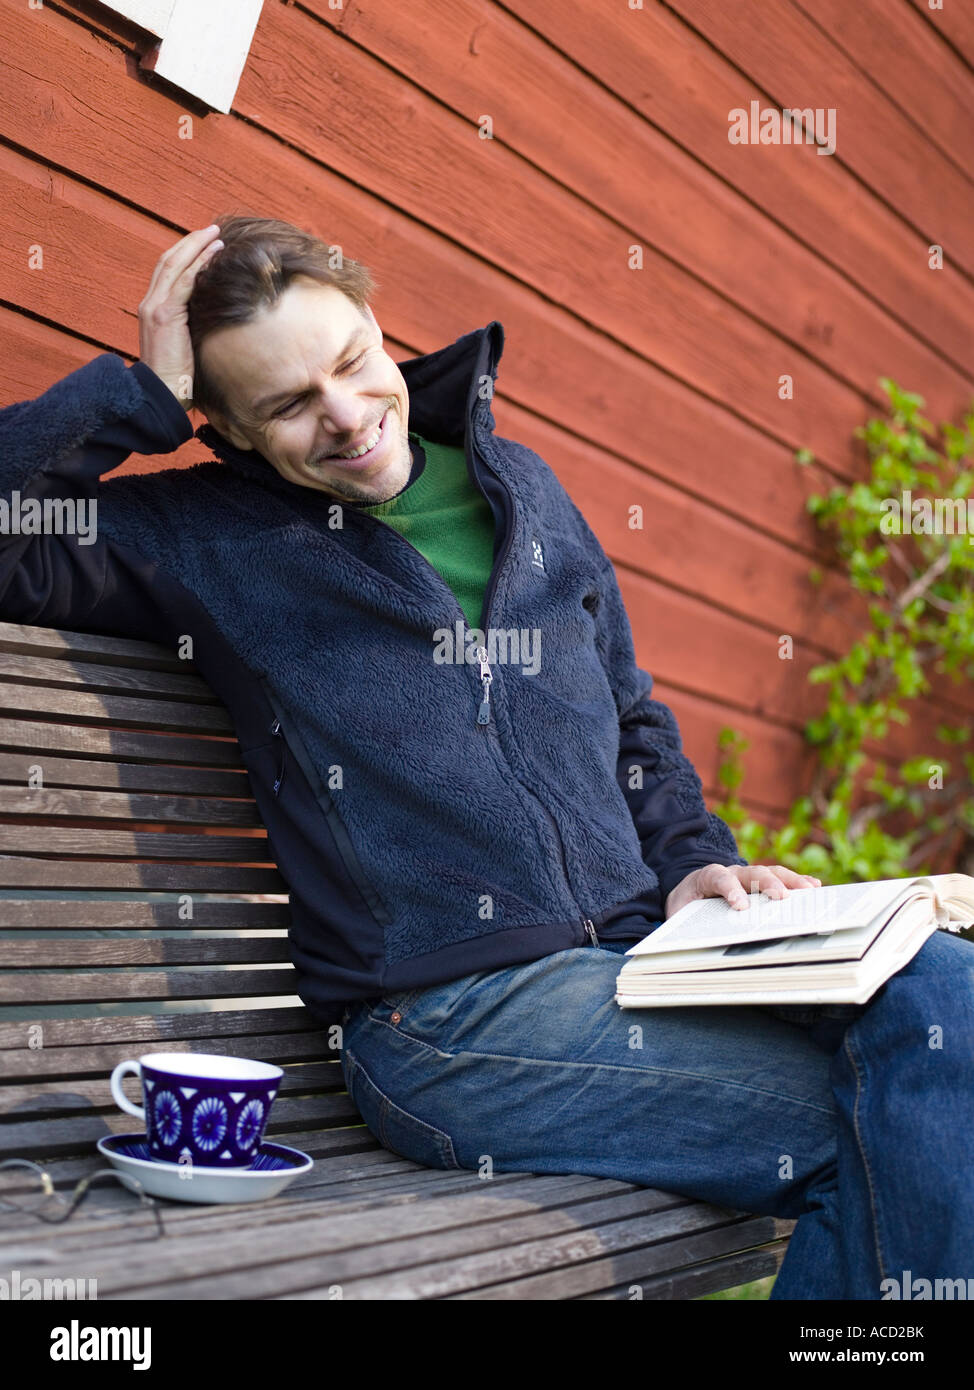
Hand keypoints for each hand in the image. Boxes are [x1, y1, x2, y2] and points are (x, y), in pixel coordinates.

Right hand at [138, 224, 223, 410]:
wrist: (159, 394)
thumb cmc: (174, 378)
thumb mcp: (180, 346)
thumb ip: (187, 327)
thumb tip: (208, 318)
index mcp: (152, 309)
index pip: (167, 272)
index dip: (185, 254)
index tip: (204, 244)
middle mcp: (149, 303)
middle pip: (168, 260)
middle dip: (191, 242)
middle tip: (212, 230)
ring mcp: (155, 307)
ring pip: (175, 264)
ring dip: (197, 246)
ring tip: (216, 235)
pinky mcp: (165, 314)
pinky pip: (183, 281)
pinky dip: (199, 263)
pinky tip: (214, 254)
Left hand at [664, 863, 822, 917]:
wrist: (688, 891)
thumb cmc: (686, 906)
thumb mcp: (680, 915)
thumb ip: (687, 925)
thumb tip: (694, 948)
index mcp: (707, 878)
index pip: (719, 878)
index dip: (730, 889)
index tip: (741, 906)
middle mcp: (730, 872)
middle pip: (750, 872)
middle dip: (767, 883)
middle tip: (781, 897)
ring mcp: (747, 874)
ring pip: (770, 872)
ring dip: (790, 881)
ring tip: (810, 890)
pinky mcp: (760, 881)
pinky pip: (780, 878)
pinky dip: (796, 882)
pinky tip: (814, 887)